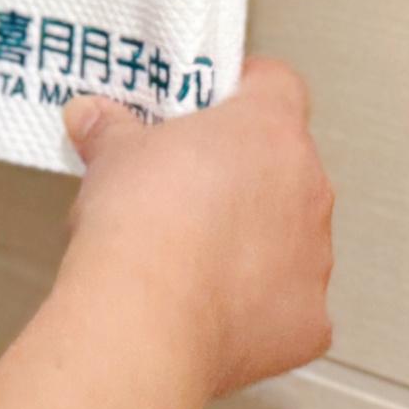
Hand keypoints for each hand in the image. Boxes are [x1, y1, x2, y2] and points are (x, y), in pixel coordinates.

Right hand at [61, 57, 332, 397]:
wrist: (146, 319)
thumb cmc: (141, 227)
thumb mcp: (113, 155)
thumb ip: (112, 130)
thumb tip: (93, 119)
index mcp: (269, 131)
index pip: (278, 86)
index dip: (246, 91)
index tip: (216, 103)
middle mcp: (307, 192)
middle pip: (287, 167)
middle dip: (245, 174)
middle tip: (192, 183)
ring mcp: (314, 260)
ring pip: (292, 238)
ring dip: (256, 241)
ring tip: (195, 255)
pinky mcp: (309, 323)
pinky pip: (289, 305)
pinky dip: (258, 307)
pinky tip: (210, 308)